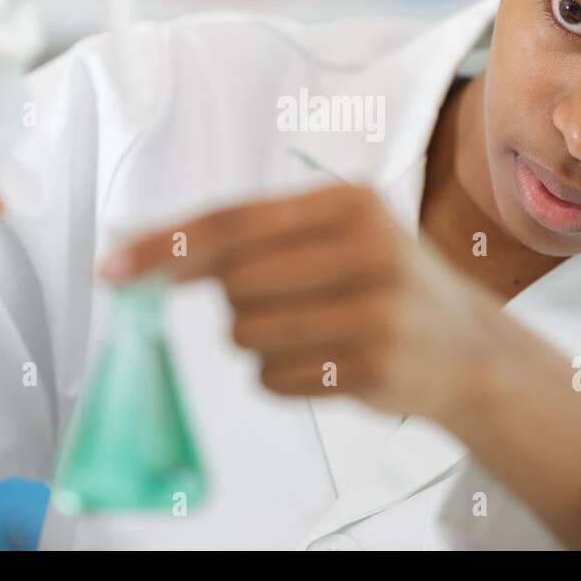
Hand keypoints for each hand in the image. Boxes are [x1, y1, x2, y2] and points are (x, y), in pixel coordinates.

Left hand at [99, 183, 503, 422]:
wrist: (467, 346)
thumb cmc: (382, 281)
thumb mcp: (337, 233)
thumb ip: (255, 237)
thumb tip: (151, 254)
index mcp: (350, 202)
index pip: (234, 220)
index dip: (166, 245)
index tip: (113, 268)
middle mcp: (368, 249)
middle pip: (235, 284)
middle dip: (237, 302)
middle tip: (285, 301)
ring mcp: (375, 311)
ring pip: (246, 335)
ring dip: (258, 341)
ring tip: (315, 330)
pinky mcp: (374, 367)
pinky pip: (272, 379)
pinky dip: (282, 376)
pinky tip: (329, 361)